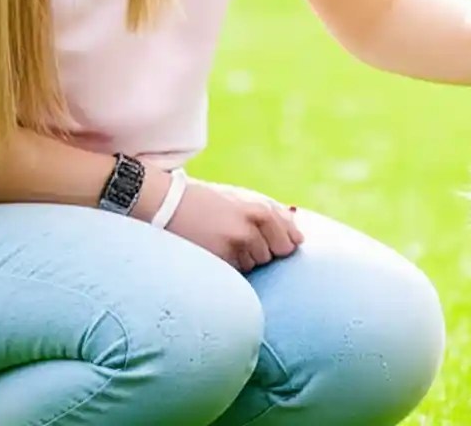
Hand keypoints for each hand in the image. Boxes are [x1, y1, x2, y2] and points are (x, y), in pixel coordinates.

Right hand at [163, 178, 304, 272]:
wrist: (169, 204)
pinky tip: (214, 249)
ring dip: (244, 259)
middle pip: (272, 256)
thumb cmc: (210, 201)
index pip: (291, 242)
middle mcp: (251, 227)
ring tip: (222, 240)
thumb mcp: (244, 198)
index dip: (282, 244)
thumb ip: (275, 213)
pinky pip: (236, 272)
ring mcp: (234, 245)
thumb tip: (300, 238)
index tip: (270, 239)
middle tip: (238, 236)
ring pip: (254, 265)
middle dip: (260, 250)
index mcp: (261, 209)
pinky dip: (229, 266)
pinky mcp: (218, 259)